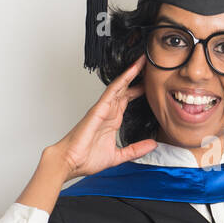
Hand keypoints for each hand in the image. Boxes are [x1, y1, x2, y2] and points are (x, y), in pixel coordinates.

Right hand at [50, 54, 156, 178]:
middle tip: (150, 64)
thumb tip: (153, 144)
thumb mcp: (119, 155)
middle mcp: (108, 112)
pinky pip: (112, 91)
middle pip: (125, 89)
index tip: (152, 82)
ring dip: (131, 73)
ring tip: (143, 61)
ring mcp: (103, 108)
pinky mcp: (98, 109)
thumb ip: (136, 149)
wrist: (70, 162)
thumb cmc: (86, 158)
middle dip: (138, 77)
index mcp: (113, 120)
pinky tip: (132, 71)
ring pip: (120, 86)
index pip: (128, 99)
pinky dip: (122, 80)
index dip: (140, 89)